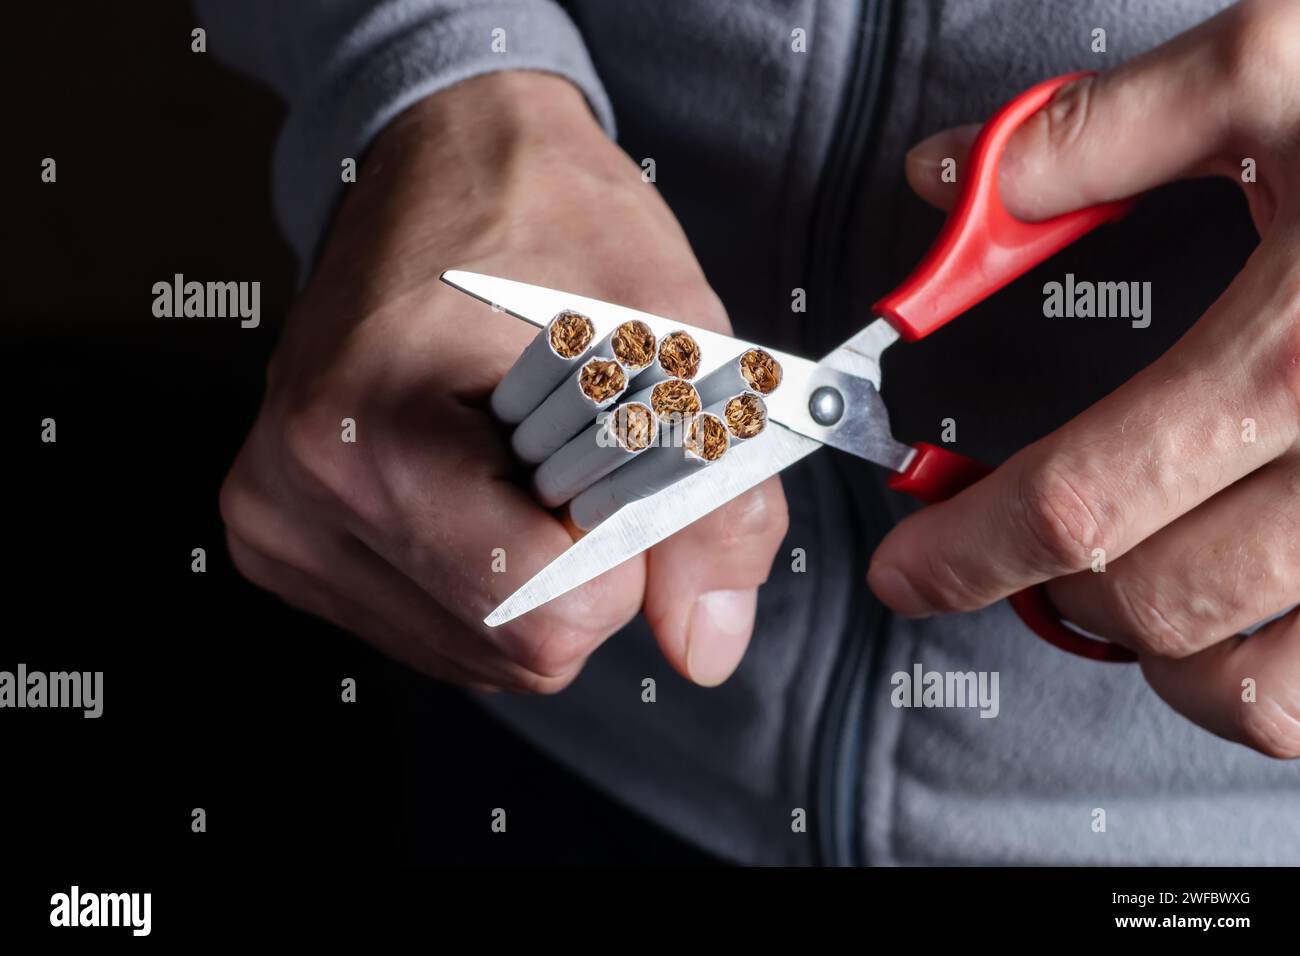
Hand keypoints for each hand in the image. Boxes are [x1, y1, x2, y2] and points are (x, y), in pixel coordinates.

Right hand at [219, 73, 787, 691]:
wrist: (442, 162)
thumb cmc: (546, 216)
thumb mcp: (670, 335)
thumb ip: (713, 504)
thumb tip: (706, 644)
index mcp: (369, 432)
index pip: (547, 611)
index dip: (625, 551)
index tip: (618, 460)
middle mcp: (297, 497)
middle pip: (514, 642)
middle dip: (584, 564)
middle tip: (571, 445)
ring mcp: (280, 525)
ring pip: (478, 648)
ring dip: (537, 571)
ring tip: (517, 451)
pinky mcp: (284, 542)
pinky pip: (436, 627)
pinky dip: (488, 575)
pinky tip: (479, 482)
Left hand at [871, 0, 1299, 756]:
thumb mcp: (1290, 73)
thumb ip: (1107, 132)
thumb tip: (965, 179)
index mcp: (1297, 355)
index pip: (1081, 500)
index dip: (967, 549)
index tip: (913, 568)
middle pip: (1155, 602)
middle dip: (1047, 584)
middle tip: (1013, 547)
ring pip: (1260, 690)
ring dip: (1162, 654)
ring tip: (1127, 587)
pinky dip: (1272, 683)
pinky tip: (1245, 614)